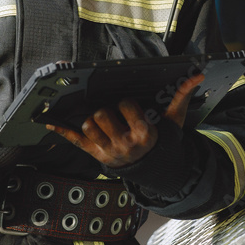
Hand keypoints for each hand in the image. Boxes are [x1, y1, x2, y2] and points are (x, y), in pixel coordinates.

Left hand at [46, 73, 203, 167]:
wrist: (155, 169)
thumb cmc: (162, 140)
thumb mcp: (173, 120)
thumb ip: (181, 95)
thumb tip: (196, 75)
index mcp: (143, 134)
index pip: (126, 107)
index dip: (127, 104)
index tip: (132, 108)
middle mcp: (124, 144)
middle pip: (102, 115)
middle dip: (107, 110)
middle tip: (116, 114)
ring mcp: (108, 151)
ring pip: (88, 125)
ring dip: (93, 120)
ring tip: (103, 121)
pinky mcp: (96, 154)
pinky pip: (75, 140)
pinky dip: (61, 129)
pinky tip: (48, 120)